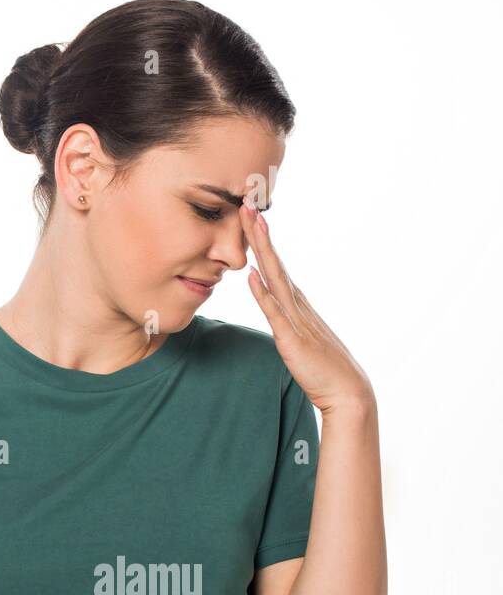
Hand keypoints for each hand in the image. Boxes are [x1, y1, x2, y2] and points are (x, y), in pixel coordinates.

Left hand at [240, 197, 373, 414]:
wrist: (346, 391)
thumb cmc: (321, 366)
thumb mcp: (296, 336)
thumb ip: (284, 318)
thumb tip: (270, 301)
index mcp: (296, 303)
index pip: (275, 264)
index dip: (262, 240)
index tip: (250, 214)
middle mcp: (296, 304)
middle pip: (274, 261)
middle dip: (260, 233)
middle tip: (248, 202)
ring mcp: (296, 319)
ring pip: (275, 277)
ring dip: (262, 250)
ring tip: (253, 223)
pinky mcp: (292, 339)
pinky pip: (275, 313)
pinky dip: (263, 294)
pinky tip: (252, 276)